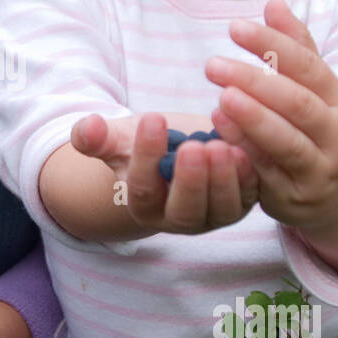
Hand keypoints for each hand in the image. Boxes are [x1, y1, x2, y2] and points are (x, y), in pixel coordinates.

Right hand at [71, 109, 259, 235]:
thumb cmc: (144, 145)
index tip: (152, 119)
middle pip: (185, 211)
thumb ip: (97, 137)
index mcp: (145, 206)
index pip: (144, 189)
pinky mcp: (243, 201)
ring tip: (223, 146)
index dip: (146, 157)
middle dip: (191, 180)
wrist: (179, 150)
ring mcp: (214, 214)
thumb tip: (85, 127)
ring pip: (222, 208)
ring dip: (225, 179)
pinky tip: (247, 144)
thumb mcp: (119, 139)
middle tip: (194, 147)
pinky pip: (250, 193)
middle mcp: (180, 219)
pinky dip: (251, 172)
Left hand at [204, 0, 337, 233]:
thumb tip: (274, 2)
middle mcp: (335, 133)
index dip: (271, 45)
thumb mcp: (316, 89)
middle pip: (297, 103)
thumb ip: (295, 47)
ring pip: (286, 141)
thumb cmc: (320, 128)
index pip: (307, 65)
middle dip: (254, 82)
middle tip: (212, 64)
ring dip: (252, 118)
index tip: (234, 28)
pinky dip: (243, 148)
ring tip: (220, 96)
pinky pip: (267, 171)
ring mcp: (319, 167)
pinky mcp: (295, 196)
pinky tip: (219, 127)